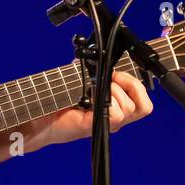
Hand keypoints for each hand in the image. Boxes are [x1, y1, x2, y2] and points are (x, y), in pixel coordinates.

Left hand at [22, 69, 153, 150]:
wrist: (41, 117)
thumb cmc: (60, 100)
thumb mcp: (84, 80)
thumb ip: (96, 71)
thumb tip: (99, 57)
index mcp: (117, 108)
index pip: (143, 102)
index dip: (135, 85)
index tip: (117, 75)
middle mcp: (116, 118)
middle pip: (143, 106)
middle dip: (128, 85)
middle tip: (109, 80)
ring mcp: (107, 125)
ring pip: (129, 109)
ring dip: (113, 92)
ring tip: (94, 91)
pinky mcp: (95, 127)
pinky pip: (116, 115)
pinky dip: (106, 102)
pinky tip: (90, 98)